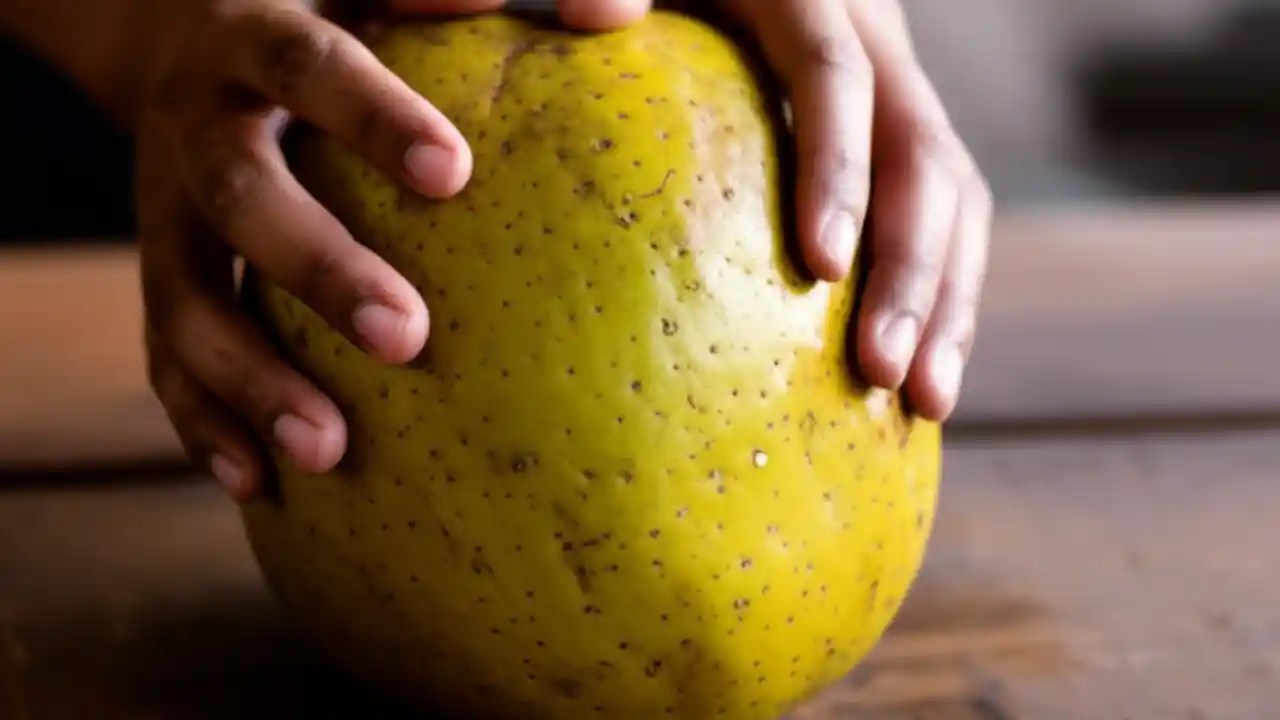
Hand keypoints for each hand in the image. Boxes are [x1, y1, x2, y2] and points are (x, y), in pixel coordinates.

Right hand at [134, 0, 646, 501]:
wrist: (178, 38)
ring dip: (252, 379)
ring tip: (327, 450)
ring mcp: (164, 211)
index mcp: (253, 39)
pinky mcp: (156, 276)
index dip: (370, 117)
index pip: (306, 66)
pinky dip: (204, 420)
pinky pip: (163, 356)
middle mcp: (198, 125)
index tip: (452, 174)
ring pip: (185, 298)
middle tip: (405, 337)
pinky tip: (257, 482)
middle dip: (316, 269)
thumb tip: (612, 12)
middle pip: (240, 195)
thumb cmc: (331, 20)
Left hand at [702, 0, 992, 420]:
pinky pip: (948, 222)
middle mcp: (875, 43)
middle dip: (911, 269)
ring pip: (956, 198)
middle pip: (921, 155)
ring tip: (926, 402)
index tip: (820, 266)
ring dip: (946, 300)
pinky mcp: (904, 143)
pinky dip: (944, 299)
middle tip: (881, 371)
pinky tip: (925, 381)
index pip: (835, 76)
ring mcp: (900, 95)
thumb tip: (597, 15)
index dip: (838, 168)